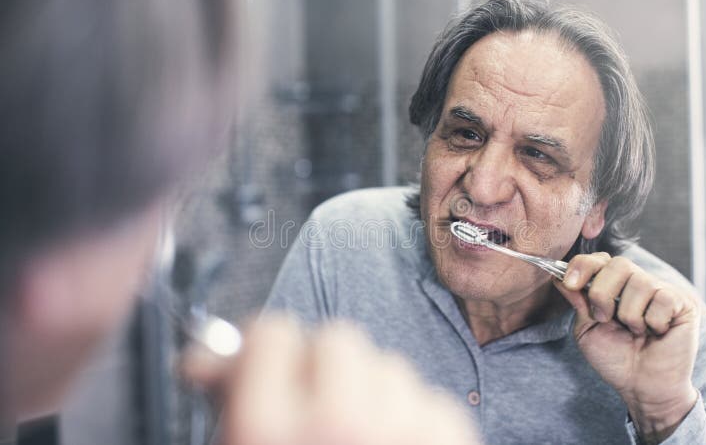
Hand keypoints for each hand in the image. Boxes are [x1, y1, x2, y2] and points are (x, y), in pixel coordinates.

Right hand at [182, 315, 480, 444]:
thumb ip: (230, 407)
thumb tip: (208, 358)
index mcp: (266, 435)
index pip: (273, 334)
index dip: (269, 352)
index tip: (269, 368)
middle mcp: (339, 426)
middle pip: (339, 340)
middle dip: (325, 368)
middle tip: (317, 408)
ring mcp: (402, 437)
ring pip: (391, 367)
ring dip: (374, 395)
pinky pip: (434, 401)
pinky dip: (417, 422)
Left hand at [553, 252, 699, 441]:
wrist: (642, 387)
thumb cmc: (616, 359)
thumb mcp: (587, 329)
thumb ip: (577, 301)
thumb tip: (557, 275)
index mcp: (615, 286)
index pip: (600, 259)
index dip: (584, 265)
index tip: (570, 284)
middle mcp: (638, 283)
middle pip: (619, 264)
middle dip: (602, 292)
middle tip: (604, 319)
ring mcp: (662, 291)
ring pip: (640, 283)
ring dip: (629, 315)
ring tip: (635, 332)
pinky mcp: (683, 303)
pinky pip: (662, 299)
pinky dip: (652, 322)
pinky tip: (656, 333)